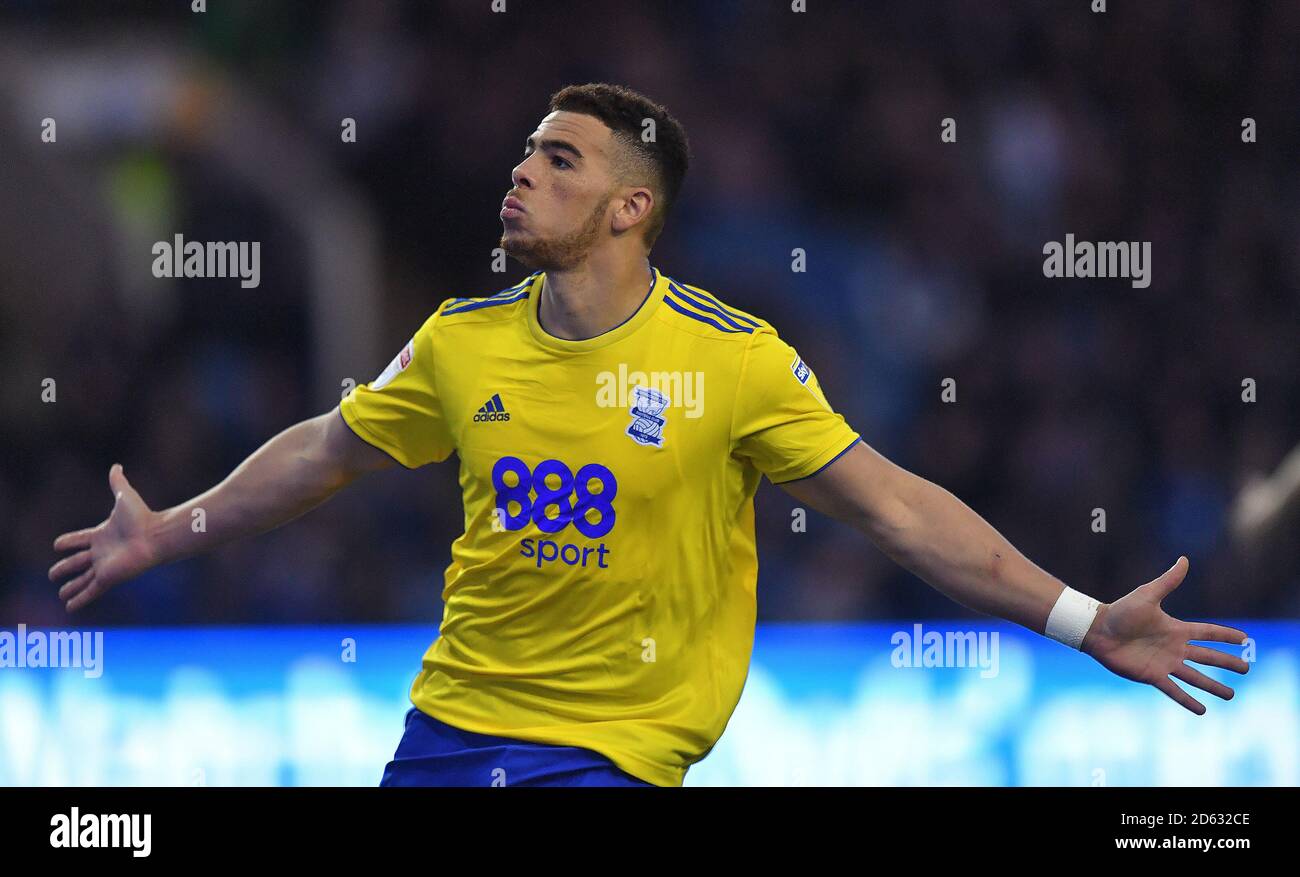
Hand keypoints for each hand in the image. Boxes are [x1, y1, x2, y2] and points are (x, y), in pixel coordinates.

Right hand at [48, 464, 159, 611]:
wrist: (155, 535)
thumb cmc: (142, 517)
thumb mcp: (125, 496)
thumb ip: (118, 483)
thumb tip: (116, 466)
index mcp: (102, 534)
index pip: (79, 539)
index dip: (68, 541)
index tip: (57, 544)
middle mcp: (101, 552)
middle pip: (77, 562)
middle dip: (64, 568)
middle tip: (52, 574)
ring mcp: (104, 566)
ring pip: (82, 579)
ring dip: (70, 587)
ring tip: (61, 594)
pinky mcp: (108, 578)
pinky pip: (90, 591)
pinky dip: (79, 599)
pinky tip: (69, 607)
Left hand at [1081, 556, 1248, 714]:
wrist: (1098, 629)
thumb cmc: (1121, 611)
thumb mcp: (1147, 594)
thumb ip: (1168, 581)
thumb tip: (1184, 560)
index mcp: (1176, 629)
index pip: (1208, 632)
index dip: (1226, 635)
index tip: (1244, 639)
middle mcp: (1174, 648)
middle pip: (1208, 657)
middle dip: (1227, 663)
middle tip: (1246, 669)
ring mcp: (1165, 663)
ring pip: (1196, 677)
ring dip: (1214, 686)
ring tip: (1231, 696)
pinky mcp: (1152, 675)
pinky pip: (1174, 690)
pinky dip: (1188, 700)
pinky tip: (1202, 710)